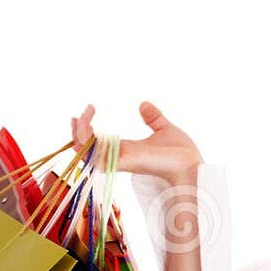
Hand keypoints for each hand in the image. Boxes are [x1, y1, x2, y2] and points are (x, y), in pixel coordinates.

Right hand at [69, 100, 201, 183]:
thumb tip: (144, 104)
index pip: (98, 144)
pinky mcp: (123, 163)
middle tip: (81, 113)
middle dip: (79, 131)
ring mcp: (120, 161)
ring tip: (82, 115)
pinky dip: (86, 142)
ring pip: (86, 152)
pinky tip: (87, 125)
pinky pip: (95, 156)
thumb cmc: (182, 155)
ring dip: (79, 133)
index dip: (88, 129)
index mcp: (127, 150)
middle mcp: (120, 157)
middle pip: (87, 149)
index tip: (88, 110)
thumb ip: (153, 118)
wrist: (192, 166)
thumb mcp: (164, 129)